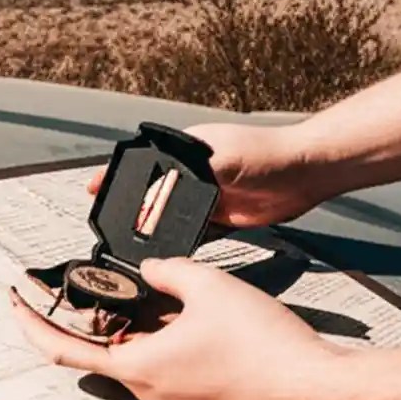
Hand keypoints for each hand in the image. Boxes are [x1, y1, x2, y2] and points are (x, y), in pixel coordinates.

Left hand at [9, 257, 345, 399]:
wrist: (314, 392)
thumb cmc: (261, 345)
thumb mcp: (209, 287)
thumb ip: (169, 270)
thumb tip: (153, 269)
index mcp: (139, 367)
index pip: (64, 349)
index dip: (32, 324)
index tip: (14, 301)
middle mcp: (151, 390)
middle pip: (103, 350)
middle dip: (88, 316)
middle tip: (76, 282)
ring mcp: (178, 399)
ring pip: (139, 355)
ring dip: (129, 324)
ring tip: (132, 287)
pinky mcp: (205, 397)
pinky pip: (167, 362)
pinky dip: (159, 335)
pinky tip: (179, 308)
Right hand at [89, 122, 331, 227]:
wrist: (306, 173)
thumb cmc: (268, 155)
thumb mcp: (223, 160)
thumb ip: (190, 176)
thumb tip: (160, 193)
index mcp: (187, 147)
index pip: (143, 159)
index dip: (117, 174)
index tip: (94, 188)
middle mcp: (193, 169)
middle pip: (154, 189)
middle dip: (133, 205)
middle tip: (110, 223)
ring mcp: (207, 192)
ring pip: (171, 211)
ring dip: (156, 225)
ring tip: (132, 241)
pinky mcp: (221, 214)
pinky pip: (193, 229)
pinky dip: (181, 239)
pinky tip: (168, 252)